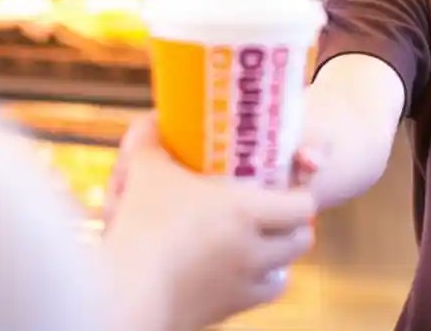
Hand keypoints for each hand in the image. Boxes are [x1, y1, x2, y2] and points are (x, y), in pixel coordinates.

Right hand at [100, 114, 316, 330]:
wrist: (126, 296)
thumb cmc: (141, 228)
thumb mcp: (147, 173)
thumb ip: (151, 142)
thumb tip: (153, 119)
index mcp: (246, 213)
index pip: (303, 206)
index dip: (301, 195)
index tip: (288, 187)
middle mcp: (254, 251)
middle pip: (301, 241)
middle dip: (294, 227)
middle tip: (275, 214)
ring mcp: (242, 286)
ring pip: (283, 275)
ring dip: (278, 260)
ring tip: (259, 245)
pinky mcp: (224, 313)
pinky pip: (255, 299)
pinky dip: (253, 286)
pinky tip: (235, 274)